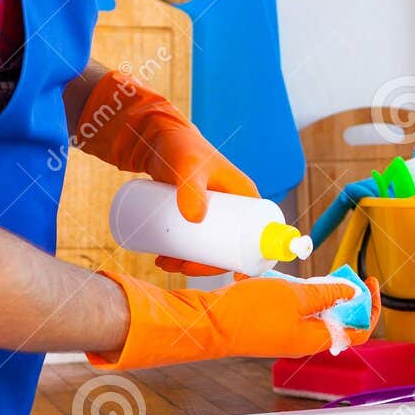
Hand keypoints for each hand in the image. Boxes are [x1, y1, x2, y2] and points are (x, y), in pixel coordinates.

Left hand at [75, 70, 257, 274]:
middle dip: (206, 265)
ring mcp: (215, 210)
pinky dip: (186, 252)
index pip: (258, 236)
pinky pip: (197, 239)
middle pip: (229, 248)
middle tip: (178, 266)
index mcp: (246, 197)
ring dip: (191, 262)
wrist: (156, 138)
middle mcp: (234, 206)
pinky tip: (169, 259)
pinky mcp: (197, 211)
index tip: (235, 276)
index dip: (252, 259)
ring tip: (163, 262)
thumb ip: (190, 188)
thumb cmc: (179, 148)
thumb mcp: (187, 168)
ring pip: (210, 246)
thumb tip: (195, 219)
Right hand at [89, 271, 381, 368]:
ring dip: (310, 290)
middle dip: (340, 294)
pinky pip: (286, 307)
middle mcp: (302, 341)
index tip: (369, 283)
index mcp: (314, 339)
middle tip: (338, 272)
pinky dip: (285, 291)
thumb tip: (352, 293)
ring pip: (310, 311)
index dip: (369, 308)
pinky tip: (267, 277)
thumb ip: (326, 294)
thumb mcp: (295, 295)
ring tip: (300, 274)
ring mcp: (284, 334)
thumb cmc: (248, 313)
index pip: (358, 331)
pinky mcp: (267, 326)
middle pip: (335, 319)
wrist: (206, 323)